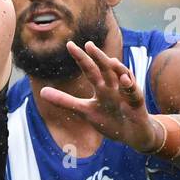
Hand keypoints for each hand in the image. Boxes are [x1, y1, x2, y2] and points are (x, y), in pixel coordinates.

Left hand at [39, 41, 160, 152]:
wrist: (133, 135)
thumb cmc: (110, 120)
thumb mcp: (84, 110)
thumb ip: (65, 101)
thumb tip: (41, 91)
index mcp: (101, 88)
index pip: (89, 70)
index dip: (80, 58)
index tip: (69, 45)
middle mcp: (113, 87)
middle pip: (105, 70)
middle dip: (98, 58)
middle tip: (88, 45)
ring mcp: (125, 94)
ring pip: (122, 77)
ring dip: (117, 69)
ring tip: (110, 61)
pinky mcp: (137, 104)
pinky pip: (134, 93)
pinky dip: (130, 86)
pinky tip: (125, 80)